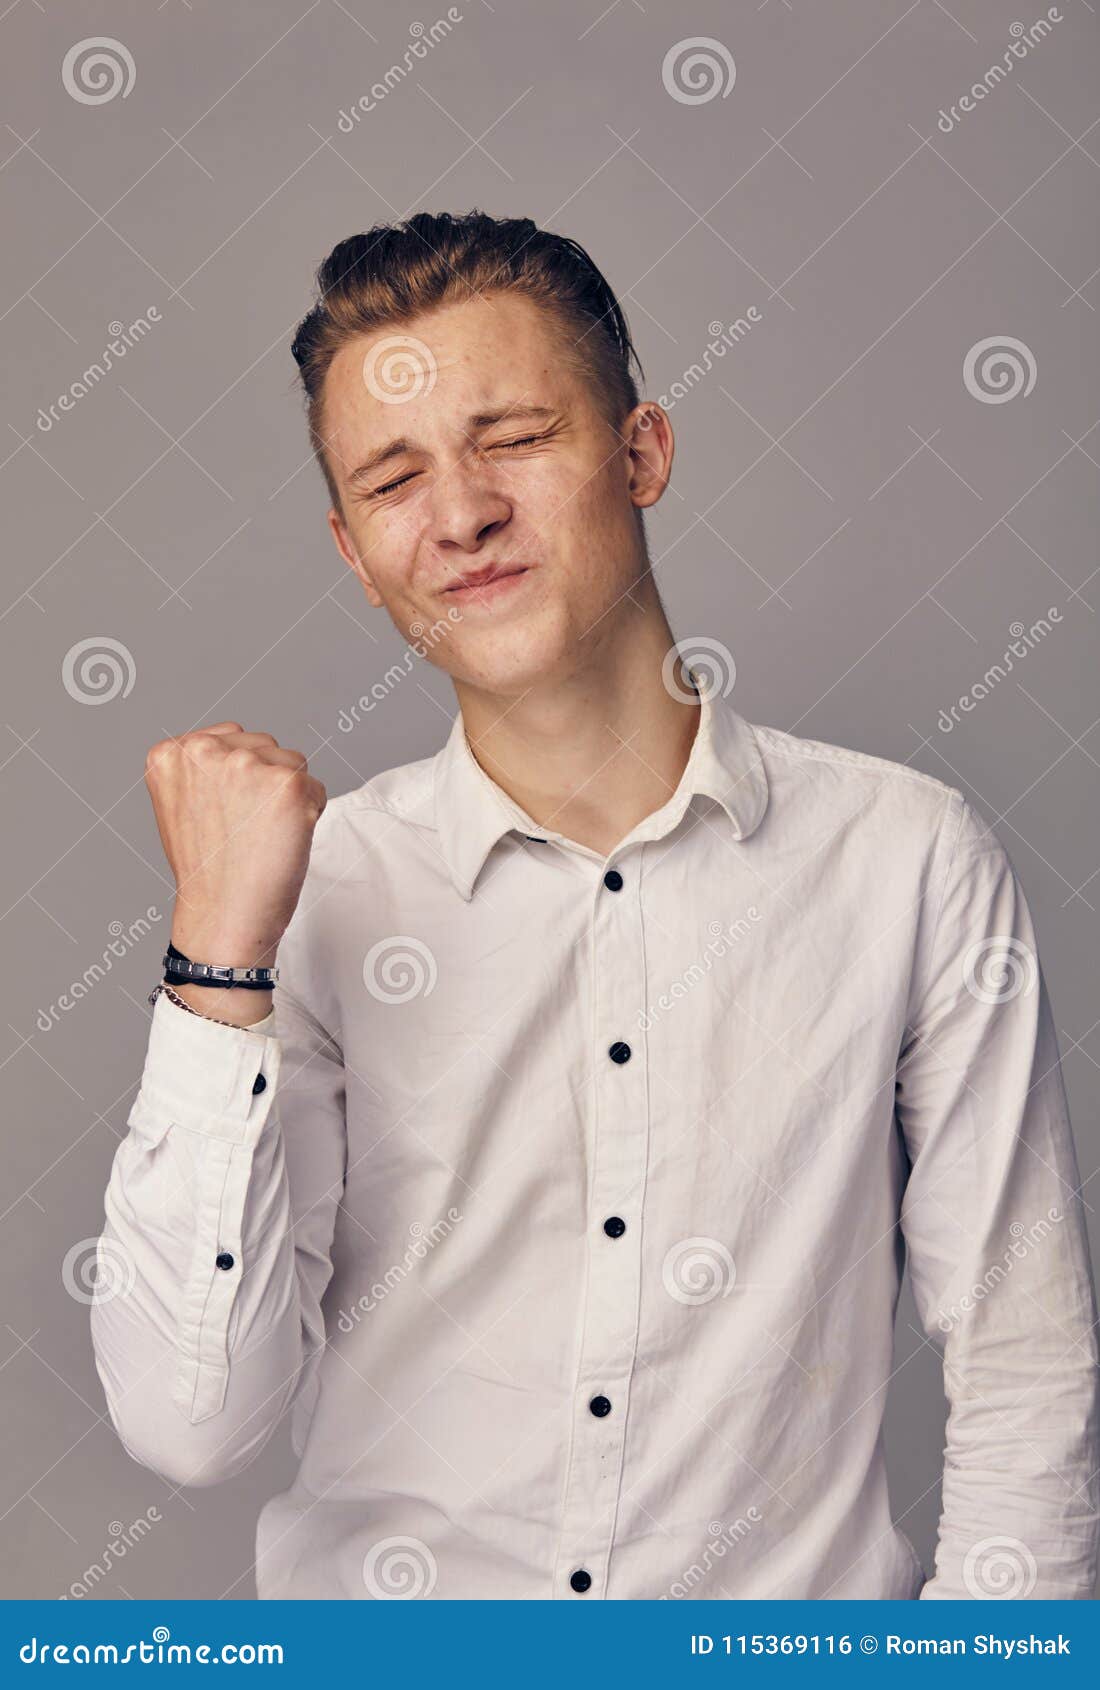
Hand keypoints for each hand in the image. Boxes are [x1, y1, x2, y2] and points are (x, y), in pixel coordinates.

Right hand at [145, 721, 326, 975]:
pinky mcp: (286, 783)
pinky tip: (280, 840)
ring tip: (260, 835)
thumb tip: (236, 747)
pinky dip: (310, 814)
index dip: (238, 780)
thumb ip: (202, 769)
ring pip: (291, 762)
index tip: (225, 815)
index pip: (231, 738)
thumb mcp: (182, 806)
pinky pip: (316, 787)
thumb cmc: (208, 870)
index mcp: (170, 753)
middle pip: (263, 745)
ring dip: (287, 797)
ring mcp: (245, 764)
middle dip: (264, 783)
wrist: (224, 917)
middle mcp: (203, 750)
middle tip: (244, 830)